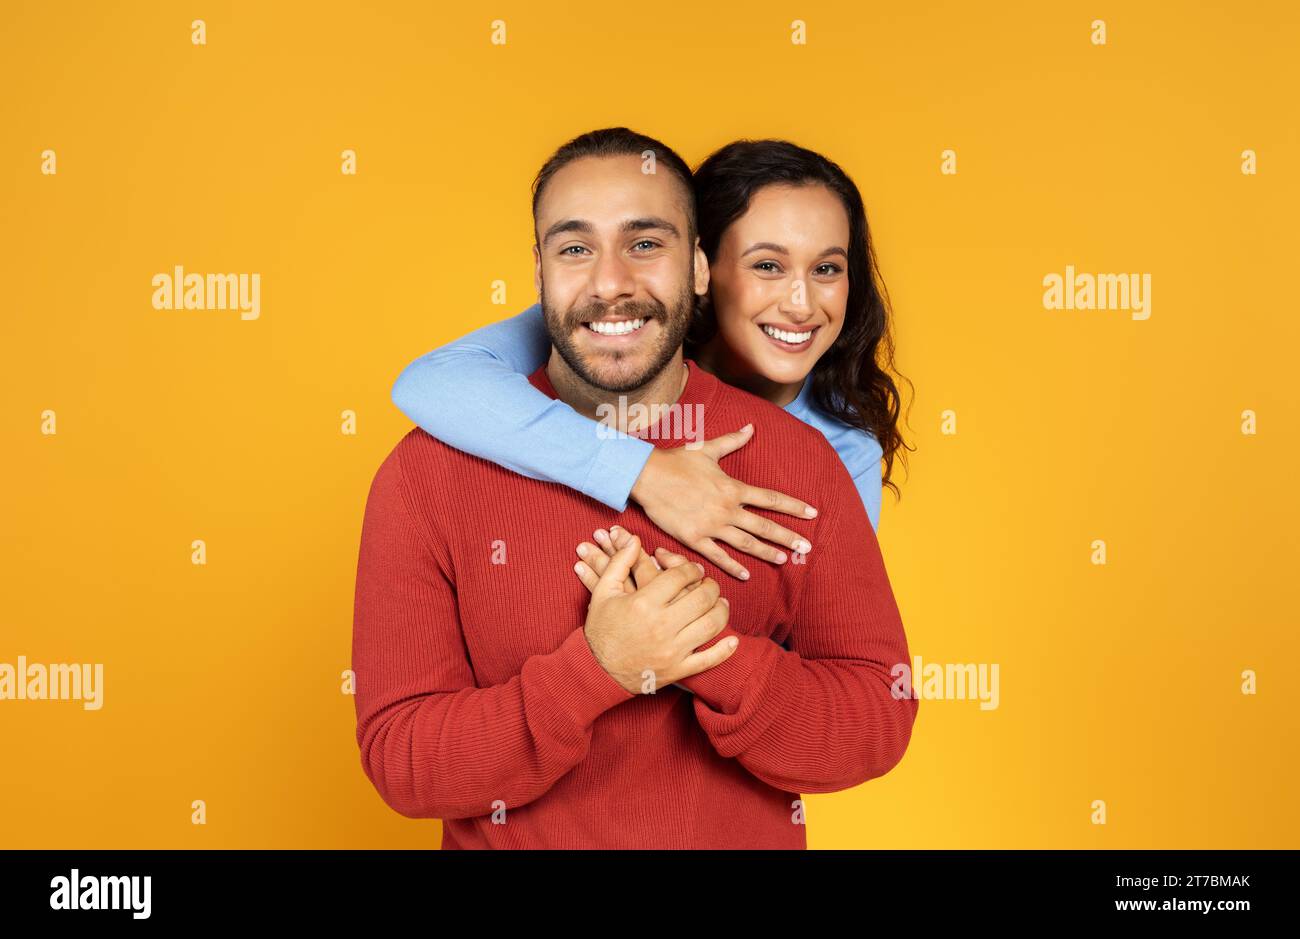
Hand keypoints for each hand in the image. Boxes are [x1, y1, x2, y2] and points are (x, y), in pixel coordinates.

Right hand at [579, 531, 736, 694]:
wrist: (597, 672)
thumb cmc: (601, 630)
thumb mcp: (604, 592)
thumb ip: (620, 562)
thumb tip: (634, 539)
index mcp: (643, 603)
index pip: (679, 577)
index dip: (691, 569)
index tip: (693, 570)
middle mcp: (661, 626)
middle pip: (702, 598)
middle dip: (711, 586)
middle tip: (710, 584)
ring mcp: (672, 650)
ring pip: (711, 625)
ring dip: (721, 611)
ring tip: (720, 603)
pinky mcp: (678, 670)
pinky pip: (709, 660)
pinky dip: (725, 650)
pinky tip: (733, 639)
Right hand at [629, 425, 816, 580]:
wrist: (647, 476)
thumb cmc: (677, 461)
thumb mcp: (707, 448)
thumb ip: (732, 441)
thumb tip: (751, 428)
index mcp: (733, 488)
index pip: (770, 498)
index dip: (793, 506)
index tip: (812, 513)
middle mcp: (727, 509)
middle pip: (764, 526)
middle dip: (788, 536)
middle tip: (807, 546)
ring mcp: (711, 526)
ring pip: (746, 544)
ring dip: (767, 552)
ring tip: (784, 559)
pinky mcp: (694, 539)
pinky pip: (718, 556)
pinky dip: (733, 567)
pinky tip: (746, 575)